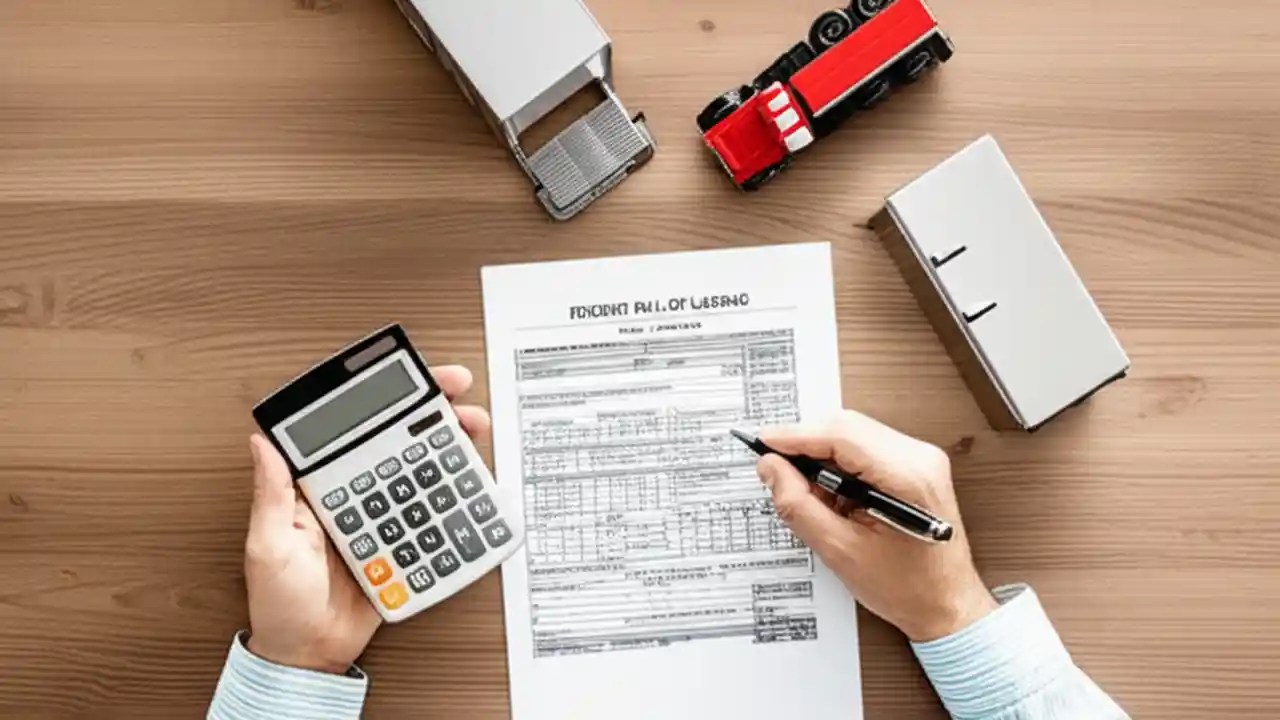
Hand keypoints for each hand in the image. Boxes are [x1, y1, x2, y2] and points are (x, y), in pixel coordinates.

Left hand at [243, 365, 491, 672]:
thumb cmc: (279, 603)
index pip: (354, 431)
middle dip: (433, 414)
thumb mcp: (268, 545)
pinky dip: (456, 498)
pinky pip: (434, 515)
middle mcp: (355, 494)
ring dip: (451, 450)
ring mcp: (383, 517)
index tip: (409, 379)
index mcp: (320, 486)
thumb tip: (262, 443)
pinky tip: (470, 485)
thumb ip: (272, 495)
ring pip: (423, 472)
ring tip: (472, 434)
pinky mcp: (404, 541)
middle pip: (399, 442)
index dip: (382, 401)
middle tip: (459, 398)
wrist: (310, 653)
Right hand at [756, 411, 997, 642]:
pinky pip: (866, 448)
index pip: (839, 435)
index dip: (795, 436)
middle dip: (806, 445)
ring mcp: (921, 459)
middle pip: (846, 427)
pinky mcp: (915, 465)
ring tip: (807, 492)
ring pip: (853, 434)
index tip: (763, 443)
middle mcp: (919, 458)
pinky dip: (839, 463)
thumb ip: (799, 505)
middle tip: (776, 471)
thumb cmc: (908, 588)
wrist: (947, 605)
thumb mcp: (840, 551)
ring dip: (822, 455)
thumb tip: (772, 469)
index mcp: (908, 477)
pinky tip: (831, 493)